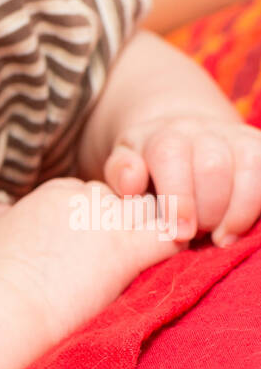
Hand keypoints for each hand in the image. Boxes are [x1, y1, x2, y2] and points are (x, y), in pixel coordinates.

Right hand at [0, 178, 186, 343]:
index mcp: (55, 191)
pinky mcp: (127, 250)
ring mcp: (108, 221)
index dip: (99, 221)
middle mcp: (85, 197)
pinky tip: (170, 269)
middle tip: (125, 258)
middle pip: (126, 201)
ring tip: (151, 262)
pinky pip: (171, 238)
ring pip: (152, 212)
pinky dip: (177, 248)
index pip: (96, 195)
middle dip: (129, 225)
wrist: (5, 308)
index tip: (94, 249)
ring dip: (155, 233)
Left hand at [103, 111, 260, 247]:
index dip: (178, 199)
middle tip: (197, 235)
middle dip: (208, 209)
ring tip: (222, 238)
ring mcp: (235, 136)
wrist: (183, 138)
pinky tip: (245, 226)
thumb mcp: (126, 163)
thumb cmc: (150, 164)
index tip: (180, 233)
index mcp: (164, 135)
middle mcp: (202, 130)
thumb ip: (121, 172)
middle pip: (213, 165)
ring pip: (250, 165)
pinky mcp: (259, 147)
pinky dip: (260, 202)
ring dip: (239, 210)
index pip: (170, 157)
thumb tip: (131, 183)